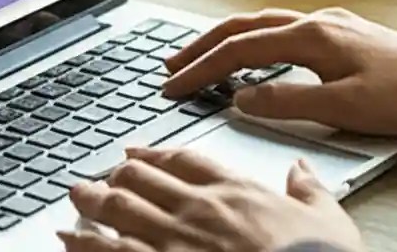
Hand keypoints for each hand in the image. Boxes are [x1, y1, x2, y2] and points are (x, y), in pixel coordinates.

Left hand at [60, 147, 362, 251]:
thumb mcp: (329, 220)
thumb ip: (310, 191)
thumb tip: (301, 170)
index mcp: (235, 192)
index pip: (185, 160)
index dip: (155, 154)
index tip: (138, 153)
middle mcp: (197, 211)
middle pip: (141, 177)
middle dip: (115, 175)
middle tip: (101, 176)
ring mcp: (173, 243)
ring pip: (118, 209)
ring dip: (91, 200)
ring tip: (76, 195)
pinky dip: (82, 242)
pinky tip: (67, 237)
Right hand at [162, 8, 396, 135]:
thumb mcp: (344, 109)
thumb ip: (287, 102)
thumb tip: (241, 99)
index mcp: (312, 36)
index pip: (239, 49)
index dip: (201, 68)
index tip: (173, 86)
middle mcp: (318, 21)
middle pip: (244, 26)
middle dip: (202, 45)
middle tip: (170, 65)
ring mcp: (332, 25)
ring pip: (264, 25)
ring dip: (228, 41)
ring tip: (201, 58)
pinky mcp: (345, 35)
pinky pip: (285, 31)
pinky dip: (256, 42)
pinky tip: (255, 58)